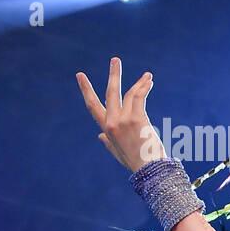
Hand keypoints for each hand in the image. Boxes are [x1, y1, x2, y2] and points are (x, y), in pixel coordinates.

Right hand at [76, 56, 166, 172]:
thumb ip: (108, 142)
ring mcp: (123, 120)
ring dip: (139, 83)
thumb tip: (100, 136)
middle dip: (113, 75)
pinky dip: (144, 88)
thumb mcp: (118, 152)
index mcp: (106, 129)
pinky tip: (149, 82)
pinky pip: (139, 97)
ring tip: (148, 76)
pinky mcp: (137, 119)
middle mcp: (112, 122)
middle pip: (110, 93)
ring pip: (129, 94)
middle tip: (115, 60)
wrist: (148, 170)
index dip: (86, 90)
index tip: (80, 76)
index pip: (92, 106)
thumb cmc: (136, 162)